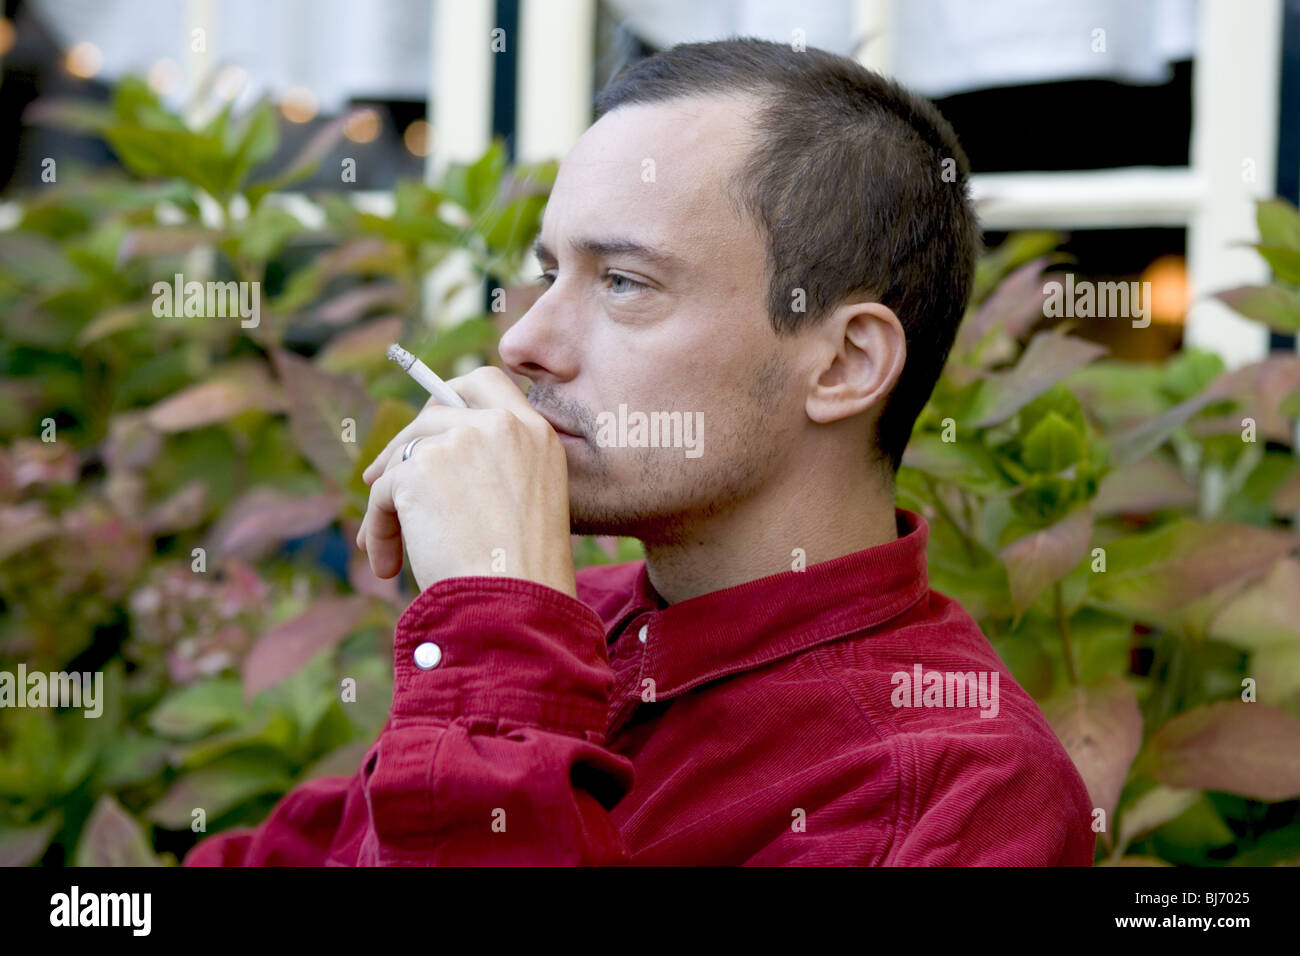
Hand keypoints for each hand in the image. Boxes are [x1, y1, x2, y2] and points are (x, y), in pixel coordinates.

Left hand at [356, 366, 576, 597]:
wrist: (516, 603)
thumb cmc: (525, 571)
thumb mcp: (529, 501)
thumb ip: (495, 465)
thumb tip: (428, 453)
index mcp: (536, 431)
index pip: (487, 382)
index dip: (451, 397)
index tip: (431, 421)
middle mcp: (500, 425)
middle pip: (434, 411)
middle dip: (405, 442)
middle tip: (382, 477)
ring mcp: (458, 442)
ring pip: (403, 456)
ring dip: (388, 500)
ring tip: (385, 546)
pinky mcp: (418, 468)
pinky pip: (382, 494)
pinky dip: (378, 530)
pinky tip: (387, 566)